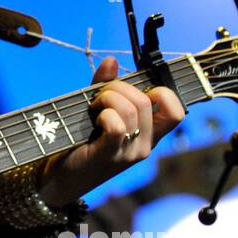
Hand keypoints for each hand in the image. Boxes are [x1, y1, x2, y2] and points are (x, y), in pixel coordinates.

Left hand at [38, 56, 184, 208]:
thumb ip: (105, 85)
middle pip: (147, 101)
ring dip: (107, 97)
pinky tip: (93, 119)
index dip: (161, 92)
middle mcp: (145, 145)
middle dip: (118, 87)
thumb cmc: (80, 141)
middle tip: (99, 97)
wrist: (60, 176)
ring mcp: (130, 153)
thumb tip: (112, 61)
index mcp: (149, 134)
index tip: (134, 90)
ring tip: (93, 107)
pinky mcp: (110, 156)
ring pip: (132, 108)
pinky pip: (116, 125)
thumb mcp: (97, 110)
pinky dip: (103, 114)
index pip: (177, 111)